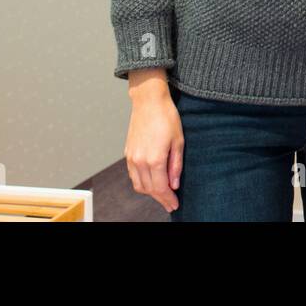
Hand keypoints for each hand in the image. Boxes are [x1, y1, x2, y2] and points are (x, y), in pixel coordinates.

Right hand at [124, 77, 183, 212]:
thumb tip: (174, 184)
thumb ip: (175, 165)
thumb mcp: (178, 141)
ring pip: (139, 185)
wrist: (148, 101)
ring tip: (162, 193)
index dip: (168, 199)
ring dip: (150, 192)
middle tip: (170, 203)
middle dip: (160, 199)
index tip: (175, 204)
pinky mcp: (128, 153)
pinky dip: (141, 183)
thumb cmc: (166, 117)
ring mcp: (131, 158)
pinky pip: (132, 175)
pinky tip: (151, 181)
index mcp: (154, 159)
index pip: (161, 188)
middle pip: (149, 190)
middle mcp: (139, 161)